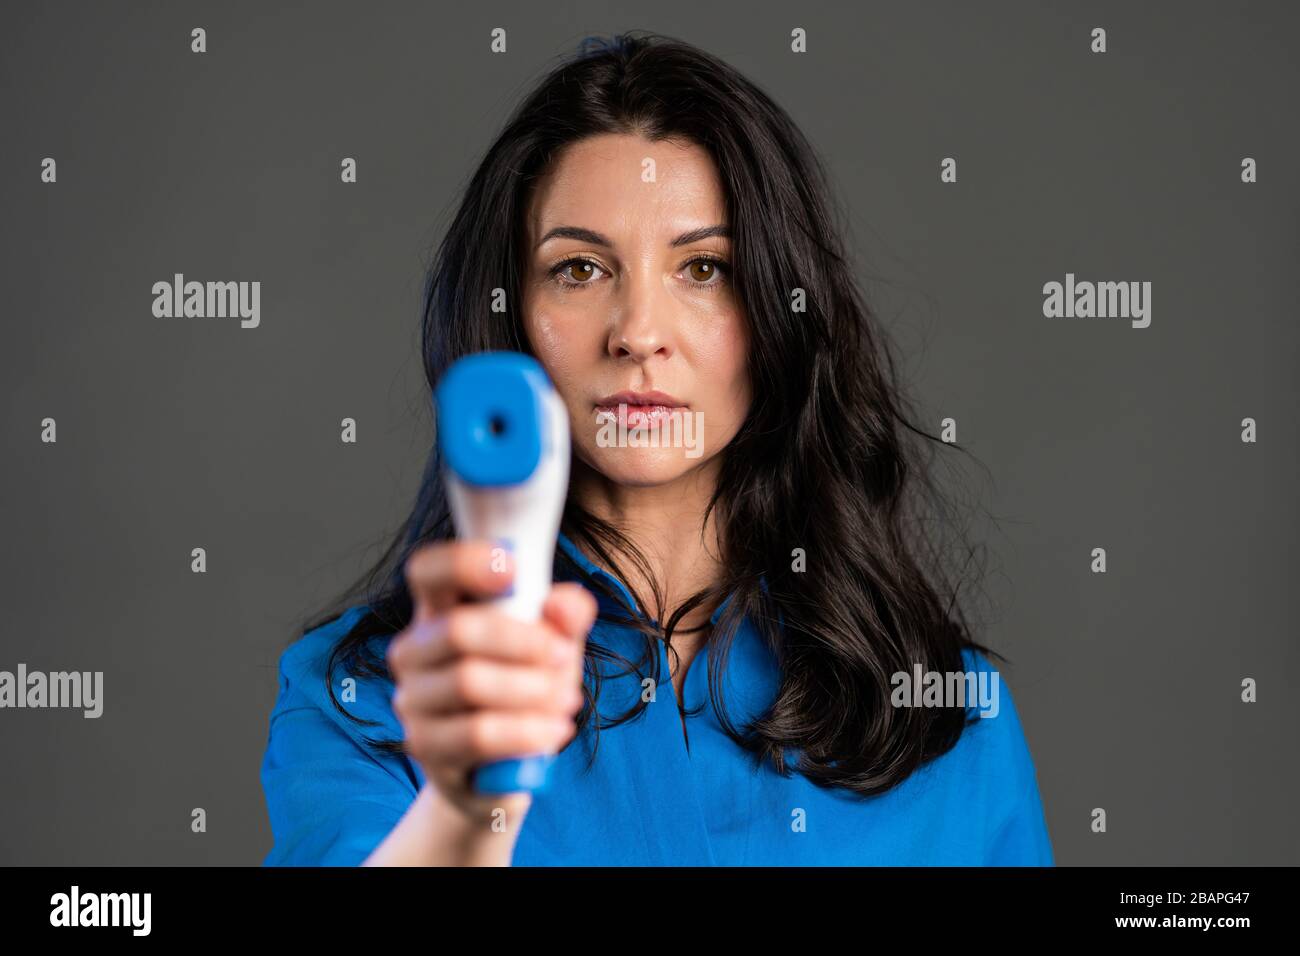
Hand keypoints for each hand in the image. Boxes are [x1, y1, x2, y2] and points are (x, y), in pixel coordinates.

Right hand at [386, 539, 594, 830]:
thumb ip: (567, 616)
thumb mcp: (555, 644)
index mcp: (440, 610)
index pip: (427, 570)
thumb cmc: (526, 686)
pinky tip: (553, 730)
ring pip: (469, 683)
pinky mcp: (423, 747)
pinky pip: (477, 734)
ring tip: (567, 701)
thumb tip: (564, 607)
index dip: (464, 562)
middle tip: (565, 659)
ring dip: (533, 691)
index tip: (513, 569)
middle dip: (526, 643)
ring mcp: (412, 700)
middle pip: (458, 629)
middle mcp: (413, 650)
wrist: (505, 766)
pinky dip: (526, 731)